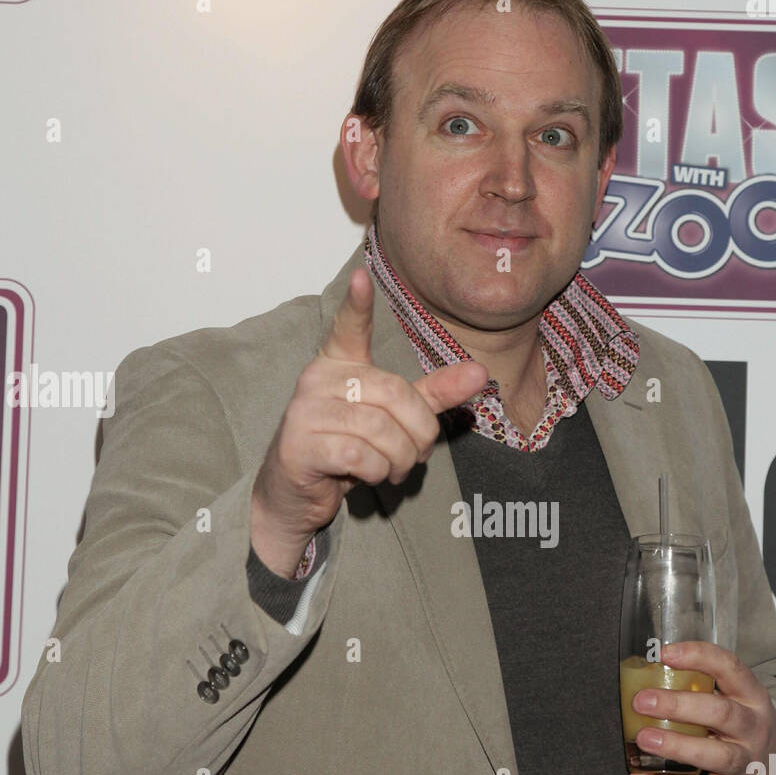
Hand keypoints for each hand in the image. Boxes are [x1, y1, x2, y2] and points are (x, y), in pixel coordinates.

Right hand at [251, 267, 487, 574]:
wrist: (295, 496)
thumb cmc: (345, 452)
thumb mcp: (394, 421)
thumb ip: (433, 395)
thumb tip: (480, 372)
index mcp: (339, 365)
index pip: (349, 328)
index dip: (357, 305)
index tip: (361, 277)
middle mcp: (317, 379)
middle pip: (393, 393)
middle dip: (418, 432)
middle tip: (414, 455)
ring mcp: (304, 411)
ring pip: (379, 429)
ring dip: (399, 459)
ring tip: (391, 469)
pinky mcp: (298, 445)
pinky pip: (358, 454)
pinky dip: (375, 471)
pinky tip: (368, 476)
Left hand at [625, 640, 775, 774]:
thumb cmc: (746, 733)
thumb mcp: (739, 704)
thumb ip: (703, 691)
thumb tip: (644, 675)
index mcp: (752, 698)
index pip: (731, 668)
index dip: (699, 657)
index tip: (666, 654)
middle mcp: (753, 728)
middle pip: (722, 713)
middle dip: (680, 705)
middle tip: (642, 701)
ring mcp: (747, 764)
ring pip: (715, 755)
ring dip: (677, 746)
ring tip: (644, 738)